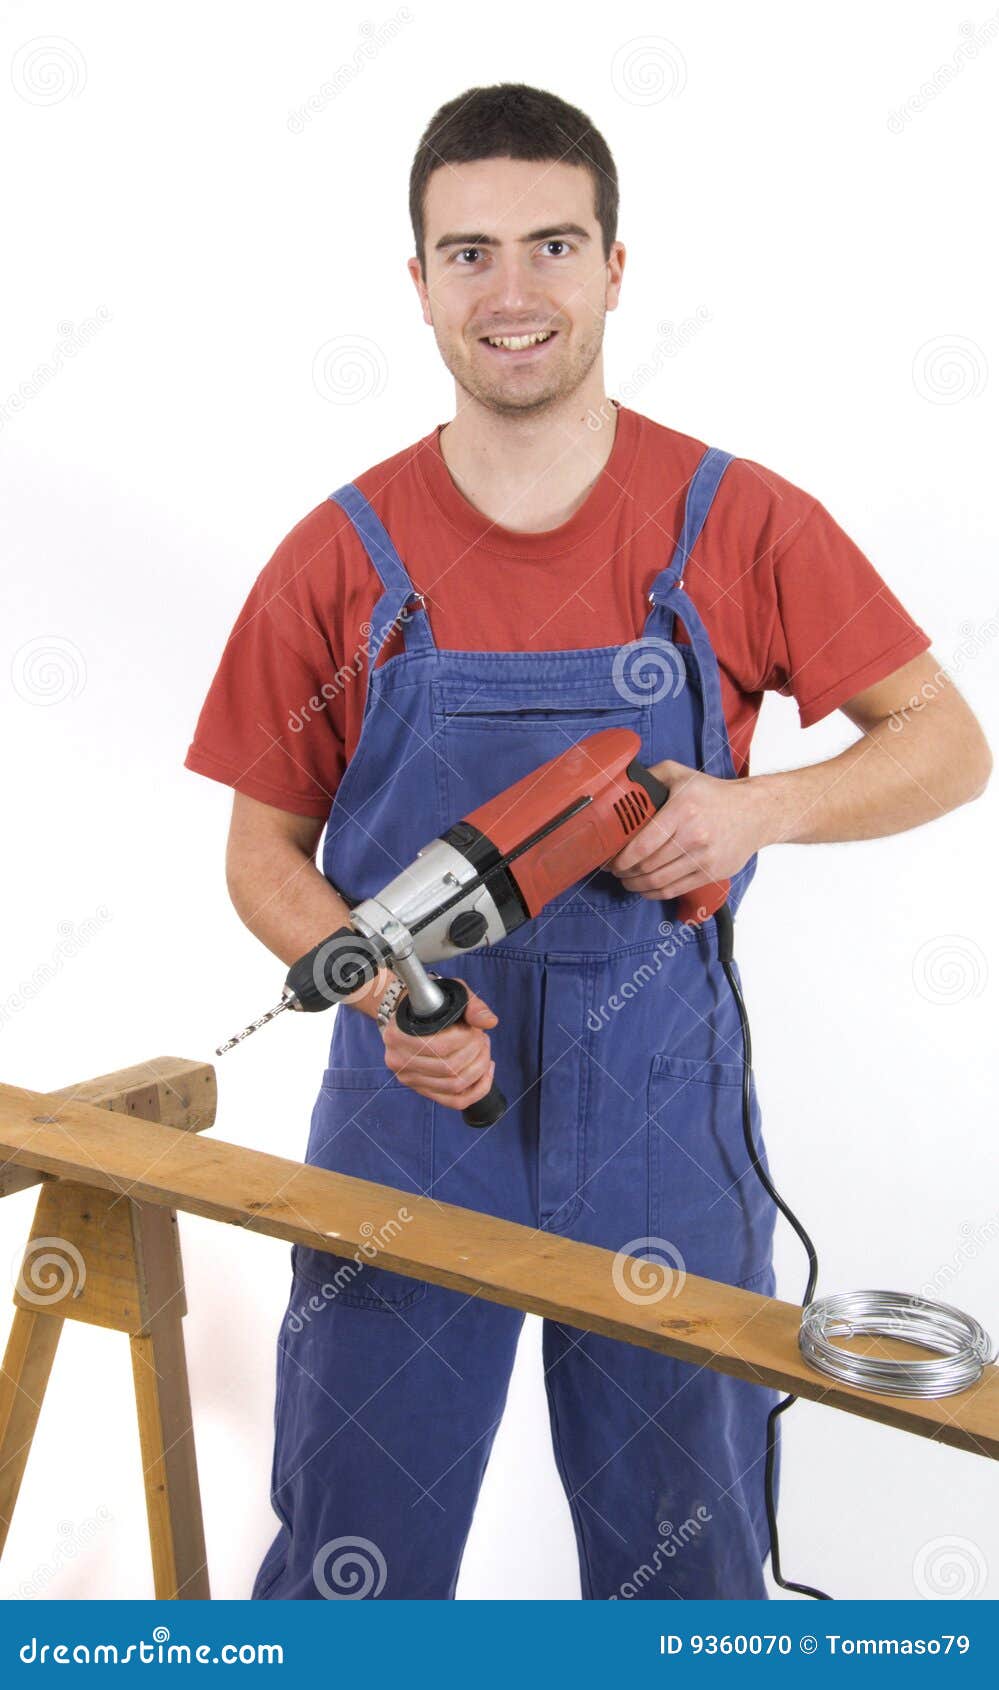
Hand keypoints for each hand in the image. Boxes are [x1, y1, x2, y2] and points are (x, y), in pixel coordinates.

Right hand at [379, 979, 497, 1109]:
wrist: (409, 1014)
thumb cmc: (430, 1004)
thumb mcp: (451, 995)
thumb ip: (471, 1006)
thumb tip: (489, 1022)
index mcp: (398, 1035)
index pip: (440, 1046)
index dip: (466, 1040)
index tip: (475, 1030)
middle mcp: (398, 1061)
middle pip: (449, 1068)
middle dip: (476, 1054)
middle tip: (482, 1039)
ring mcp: (409, 1079)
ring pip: (454, 1086)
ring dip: (479, 1070)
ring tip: (484, 1052)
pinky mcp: (422, 1090)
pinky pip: (454, 1101)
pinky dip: (477, 1090)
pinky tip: (486, 1073)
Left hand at [607, 759, 768, 898]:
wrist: (755, 813)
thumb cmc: (715, 795)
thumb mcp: (682, 774)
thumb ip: (651, 776)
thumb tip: (622, 782)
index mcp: (682, 810)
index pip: (644, 843)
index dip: (621, 857)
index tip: (610, 859)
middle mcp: (693, 835)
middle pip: (648, 865)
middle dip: (625, 872)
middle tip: (615, 869)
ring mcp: (703, 857)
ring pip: (659, 881)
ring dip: (636, 885)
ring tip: (627, 880)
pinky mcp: (710, 873)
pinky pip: (675, 889)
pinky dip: (654, 893)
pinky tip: (645, 887)